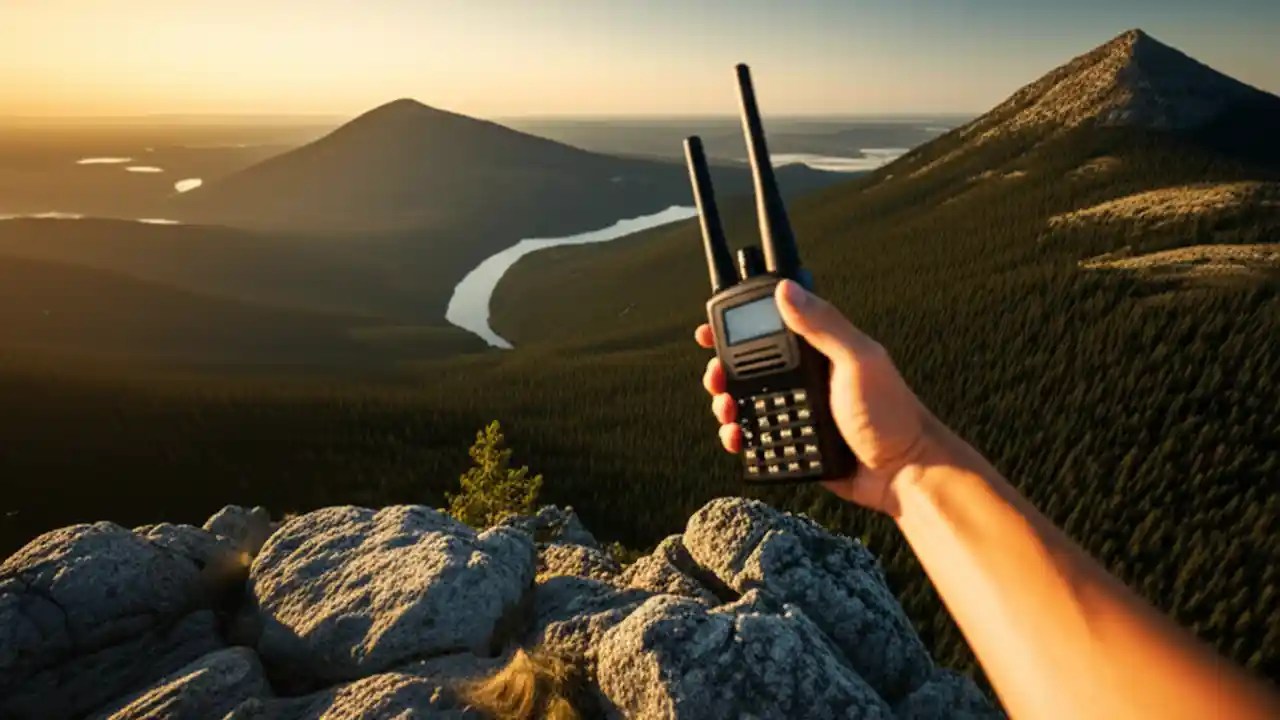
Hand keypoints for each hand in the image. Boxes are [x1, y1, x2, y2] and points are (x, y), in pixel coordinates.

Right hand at [695, 279, 943, 514]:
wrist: (903, 473)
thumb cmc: (892, 413)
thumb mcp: (860, 360)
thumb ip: (824, 325)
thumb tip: (786, 289)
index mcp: (820, 351)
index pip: (770, 328)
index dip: (735, 328)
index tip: (707, 330)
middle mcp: (805, 377)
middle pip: (747, 367)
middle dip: (722, 371)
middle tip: (715, 379)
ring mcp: (799, 410)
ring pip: (746, 402)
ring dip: (726, 404)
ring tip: (726, 410)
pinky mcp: (796, 443)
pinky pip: (757, 437)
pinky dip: (739, 436)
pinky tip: (736, 438)